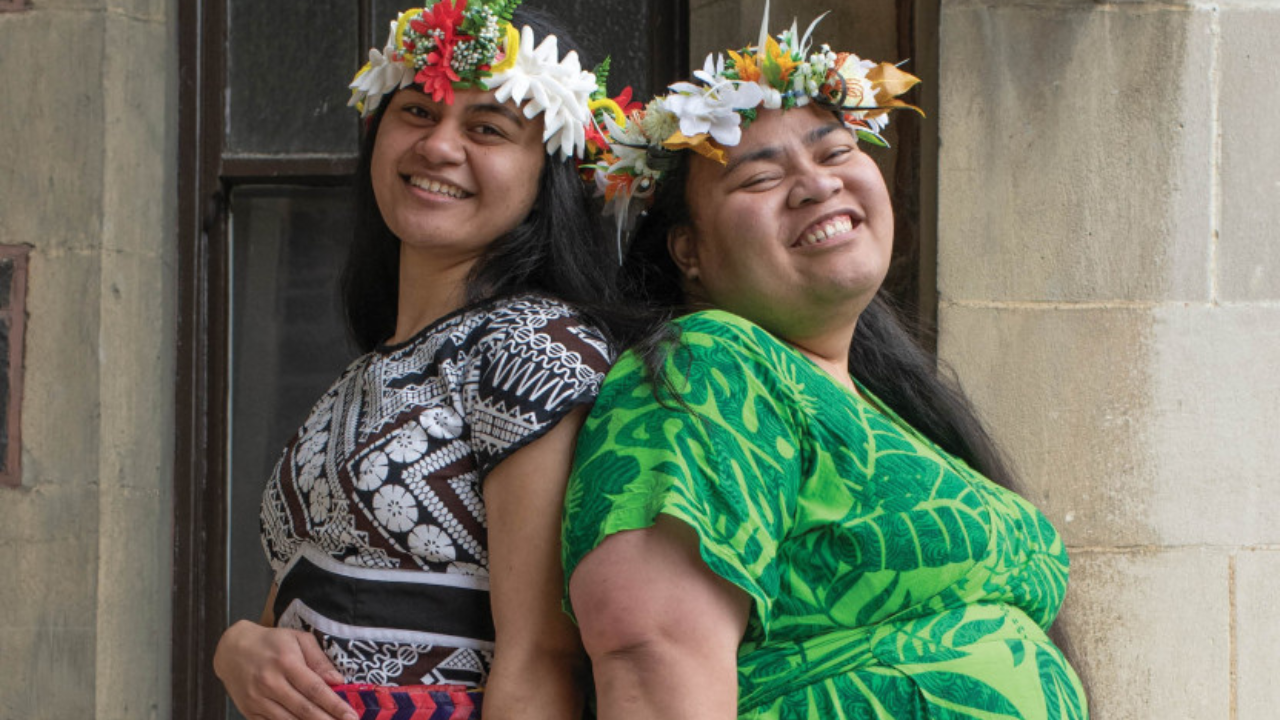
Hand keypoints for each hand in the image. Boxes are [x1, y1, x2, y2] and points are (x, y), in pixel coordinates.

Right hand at [214, 620, 357, 719]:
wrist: (231, 650)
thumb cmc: (271, 642)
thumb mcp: (298, 639)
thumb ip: (319, 660)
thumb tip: (338, 680)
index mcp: (286, 663)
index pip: (315, 689)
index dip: (335, 705)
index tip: (351, 716)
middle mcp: (270, 683)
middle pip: (304, 709)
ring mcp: (257, 700)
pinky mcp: (249, 711)